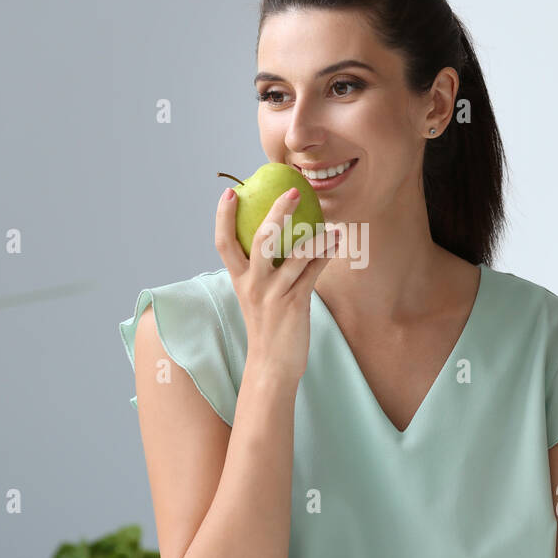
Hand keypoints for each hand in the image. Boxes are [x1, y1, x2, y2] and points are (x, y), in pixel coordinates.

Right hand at [215, 185, 339, 384]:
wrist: (272, 365)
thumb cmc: (267, 327)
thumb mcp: (257, 296)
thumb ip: (262, 271)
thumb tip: (275, 239)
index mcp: (239, 280)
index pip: (223, 243)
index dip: (223, 217)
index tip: (229, 192)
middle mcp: (253, 284)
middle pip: (260, 240)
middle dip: (276, 212)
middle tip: (292, 192)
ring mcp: (273, 294)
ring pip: (294, 255)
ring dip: (316, 236)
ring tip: (331, 224)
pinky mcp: (294, 303)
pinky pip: (312, 272)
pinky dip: (324, 255)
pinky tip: (334, 243)